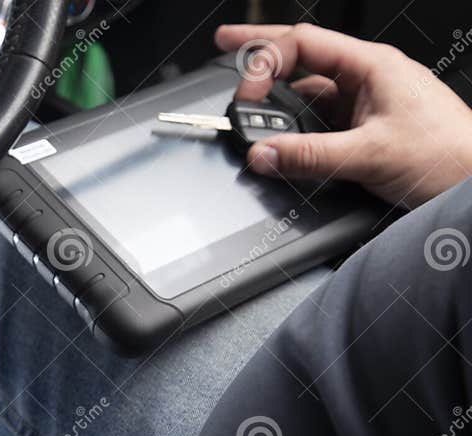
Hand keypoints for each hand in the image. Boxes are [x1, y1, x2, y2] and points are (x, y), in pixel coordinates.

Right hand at [216, 23, 471, 208]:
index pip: (304, 44)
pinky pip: (319, 121)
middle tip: (224, 46)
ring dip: (279, 104)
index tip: (243, 90)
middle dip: (260, 53)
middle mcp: (366, 77)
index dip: (266, 61)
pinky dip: (295, 129)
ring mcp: (363, 102)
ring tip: (251, 116)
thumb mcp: (369, 154)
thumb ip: (309, 156)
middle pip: (301, 55)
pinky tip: (282, 141)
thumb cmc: (447, 155)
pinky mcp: (362, 128)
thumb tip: (263, 153)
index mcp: (371, 65)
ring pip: (307, 93)